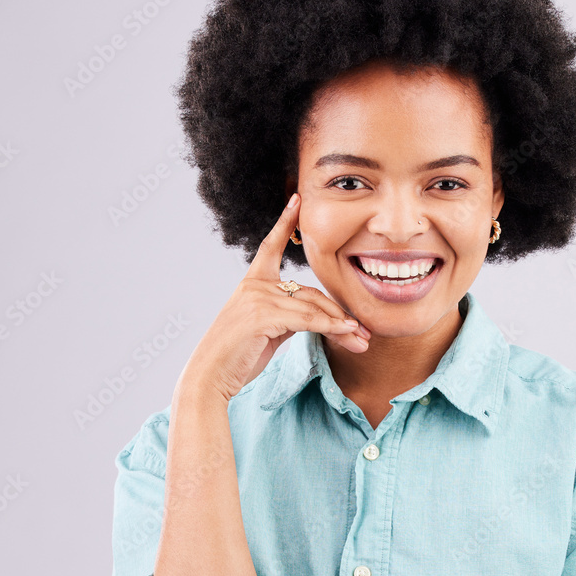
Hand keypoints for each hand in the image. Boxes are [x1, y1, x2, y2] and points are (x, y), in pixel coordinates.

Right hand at [176, 192, 370, 403]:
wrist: (210, 376)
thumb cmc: (237, 357)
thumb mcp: (266, 330)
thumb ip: (287, 316)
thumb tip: (317, 319)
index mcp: (252, 283)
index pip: (270, 247)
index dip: (284, 223)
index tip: (297, 200)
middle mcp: (255, 285)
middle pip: (310, 293)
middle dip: (339, 314)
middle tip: (364, 331)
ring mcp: (258, 297)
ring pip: (313, 307)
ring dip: (341, 325)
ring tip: (362, 339)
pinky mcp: (263, 315)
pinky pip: (307, 319)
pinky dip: (330, 327)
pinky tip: (347, 333)